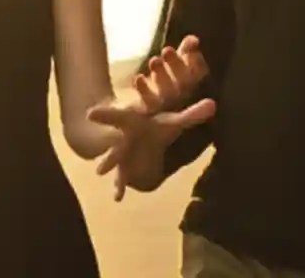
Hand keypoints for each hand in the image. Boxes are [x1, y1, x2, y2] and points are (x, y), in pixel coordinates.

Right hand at [87, 96, 215, 200]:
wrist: (142, 136)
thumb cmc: (154, 125)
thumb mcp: (172, 120)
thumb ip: (191, 115)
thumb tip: (214, 104)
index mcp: (132, 123)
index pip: (118, 117)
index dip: (105, 115)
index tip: (90, 114)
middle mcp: (124, 138)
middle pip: (115, 140)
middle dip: (107, 141)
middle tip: (94, 147)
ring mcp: (122, 154)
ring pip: (115, 160)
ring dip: (108, 165)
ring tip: (100, 171)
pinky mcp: (125, 168)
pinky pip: (122, 178)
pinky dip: (119, 187)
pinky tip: (117, 198)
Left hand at [135, 35, 208, 111]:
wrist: (146, 112)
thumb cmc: (167, 81)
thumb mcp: (176, 63)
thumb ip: (186, 50)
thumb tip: (193, 39)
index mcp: (192, 83)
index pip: (199, 71)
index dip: (196, 59)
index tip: (190, 43)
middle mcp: (183, 96)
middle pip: (184, 82)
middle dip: (176, 64)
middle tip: (167, 49)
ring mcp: (167, 106)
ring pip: (168, 92)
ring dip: (162, 76)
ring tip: (154, 60)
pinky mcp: (150, 111)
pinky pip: (149, 103)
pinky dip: (145, 90)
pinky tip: (138, 78)